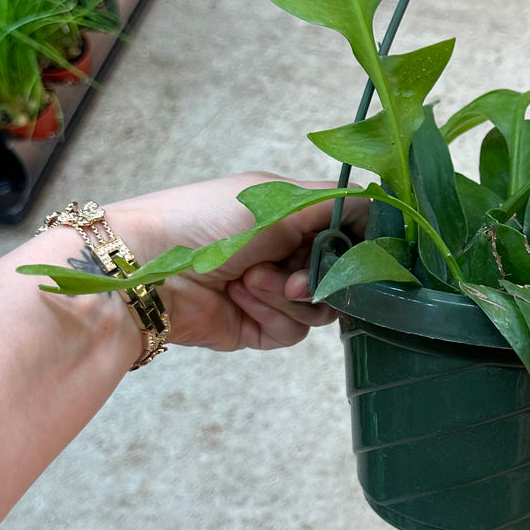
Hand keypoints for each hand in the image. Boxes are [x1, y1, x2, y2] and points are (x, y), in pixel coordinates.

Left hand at [113, 173, 368, 351]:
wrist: (149, 272)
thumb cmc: (207, 221)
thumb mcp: (278, 198)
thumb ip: (334, 203)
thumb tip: (381, 205)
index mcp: (292, 215)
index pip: (350, 230)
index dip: (359, 245)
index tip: (357, 252)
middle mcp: (287, 253)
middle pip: (341, 277)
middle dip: (317, 277)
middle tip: (292, 275)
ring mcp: (274, 292)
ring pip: (320, 309)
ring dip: (285, 296)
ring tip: (247, 281)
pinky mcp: (259, 326)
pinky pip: (293, 332)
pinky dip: (269, 316)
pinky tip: (238, 300)